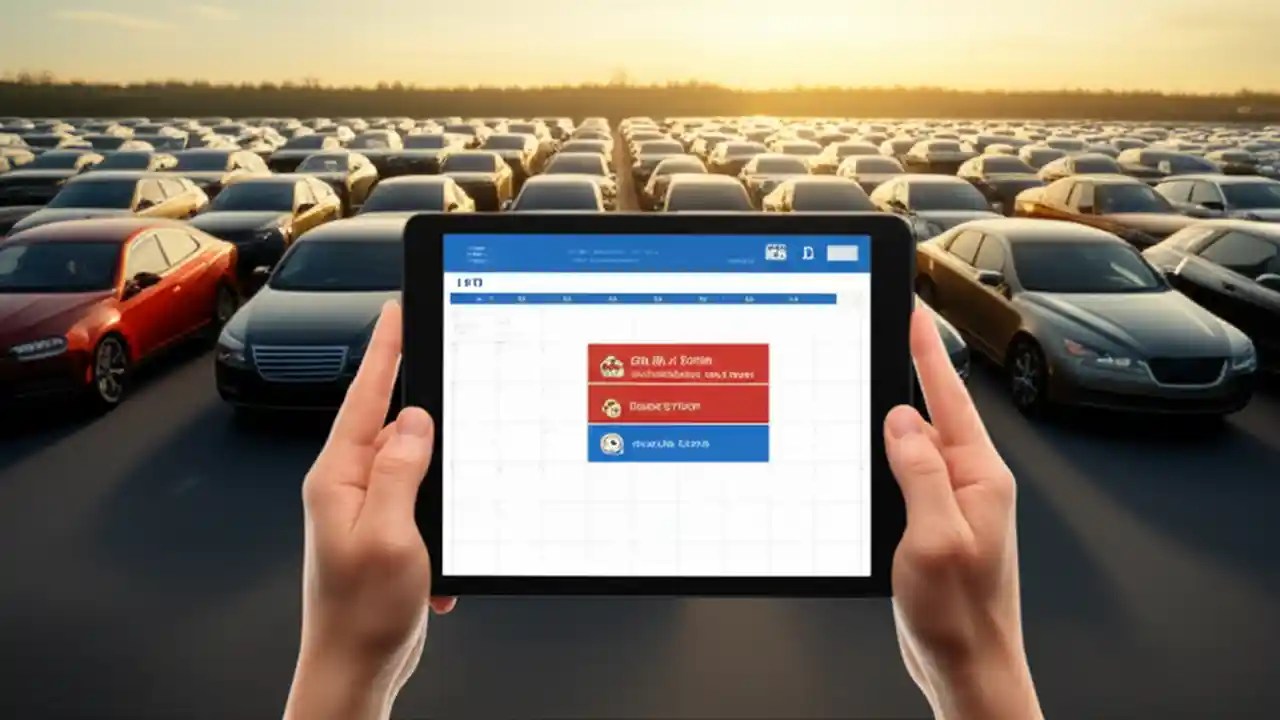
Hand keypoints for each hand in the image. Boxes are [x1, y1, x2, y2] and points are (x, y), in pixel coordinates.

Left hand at [285, 301, 454, 719]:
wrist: (353, 669)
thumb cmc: (360, 617)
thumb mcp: (388, 535)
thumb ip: (399, 471)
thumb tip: (412, 421)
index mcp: (338, 478)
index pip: (366, 397)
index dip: (384, 350)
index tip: (397, 310)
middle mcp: (348, 487)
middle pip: (390, 424)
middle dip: (422, 408)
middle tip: (447, 374)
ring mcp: (367, 509)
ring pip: (412, 463)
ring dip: (437, 479)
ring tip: (442, 509)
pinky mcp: (387, 531)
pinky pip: (420, 503)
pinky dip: (439, 520)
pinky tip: (440, 555)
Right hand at [885, 307, 1042, 719]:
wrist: (967, 668)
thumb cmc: (960, 617)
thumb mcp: (935, 537)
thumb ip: (921, 473)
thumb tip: (905, 421)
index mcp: (981, 479)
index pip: (950, 399)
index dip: (929, 352)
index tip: (915, 313)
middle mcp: (971, 486)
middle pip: (935, 415)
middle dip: (910, 372)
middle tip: (887, 333)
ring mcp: (952, 506)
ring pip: (917, 446)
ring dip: (894, 418)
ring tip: (873, 383)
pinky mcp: (933, 526)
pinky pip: (908, 477)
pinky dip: (886, 459)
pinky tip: (870, 453)